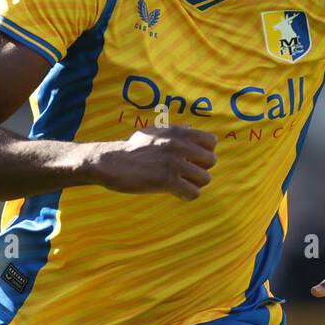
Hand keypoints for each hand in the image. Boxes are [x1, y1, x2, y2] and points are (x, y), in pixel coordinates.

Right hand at [92, 125, 217, 199]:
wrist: (113, 163)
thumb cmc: (132, 149)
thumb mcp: (154, 132)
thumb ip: (175, 131)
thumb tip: (192, 128)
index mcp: (178, 132)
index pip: (211, 141)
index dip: (205, 153)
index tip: (192, 160)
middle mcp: (179, 144)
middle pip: (211, 161)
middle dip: (201, 170)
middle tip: (186, 175)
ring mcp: (174, 162)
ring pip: (205, 178)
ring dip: (194, 184)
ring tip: (181, 186)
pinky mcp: (167, 180)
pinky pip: (193, 192)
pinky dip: (186, 196)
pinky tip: (176, 194)